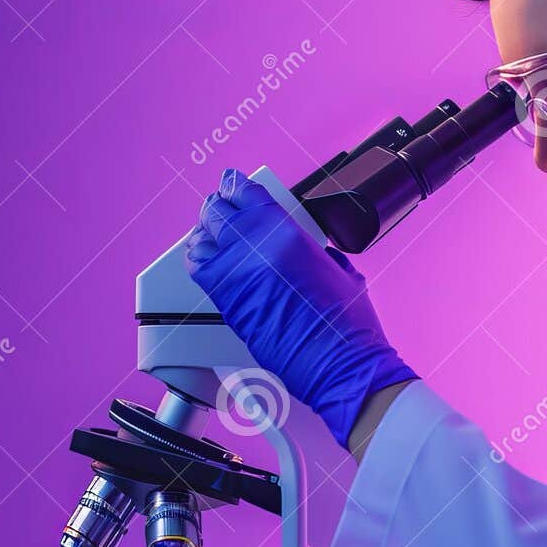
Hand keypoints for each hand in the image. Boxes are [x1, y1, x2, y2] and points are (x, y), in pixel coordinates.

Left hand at [183, 169, 416, 446]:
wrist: (339, 363)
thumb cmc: (347, 325)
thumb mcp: (340, 271)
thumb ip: (318, 253)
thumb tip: (313, 252)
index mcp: (287, 233)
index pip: (248, 195)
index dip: (236, 185)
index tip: (233, 182)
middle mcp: (256, 248)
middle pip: (219, 213)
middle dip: (218, 206)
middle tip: (219, 204)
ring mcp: (236, 275)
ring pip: (202, 238)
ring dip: (205, 231)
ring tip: (208, 230)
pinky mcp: (226, 303)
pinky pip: (199, 269)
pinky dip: (199, 259)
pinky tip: (203, 257)